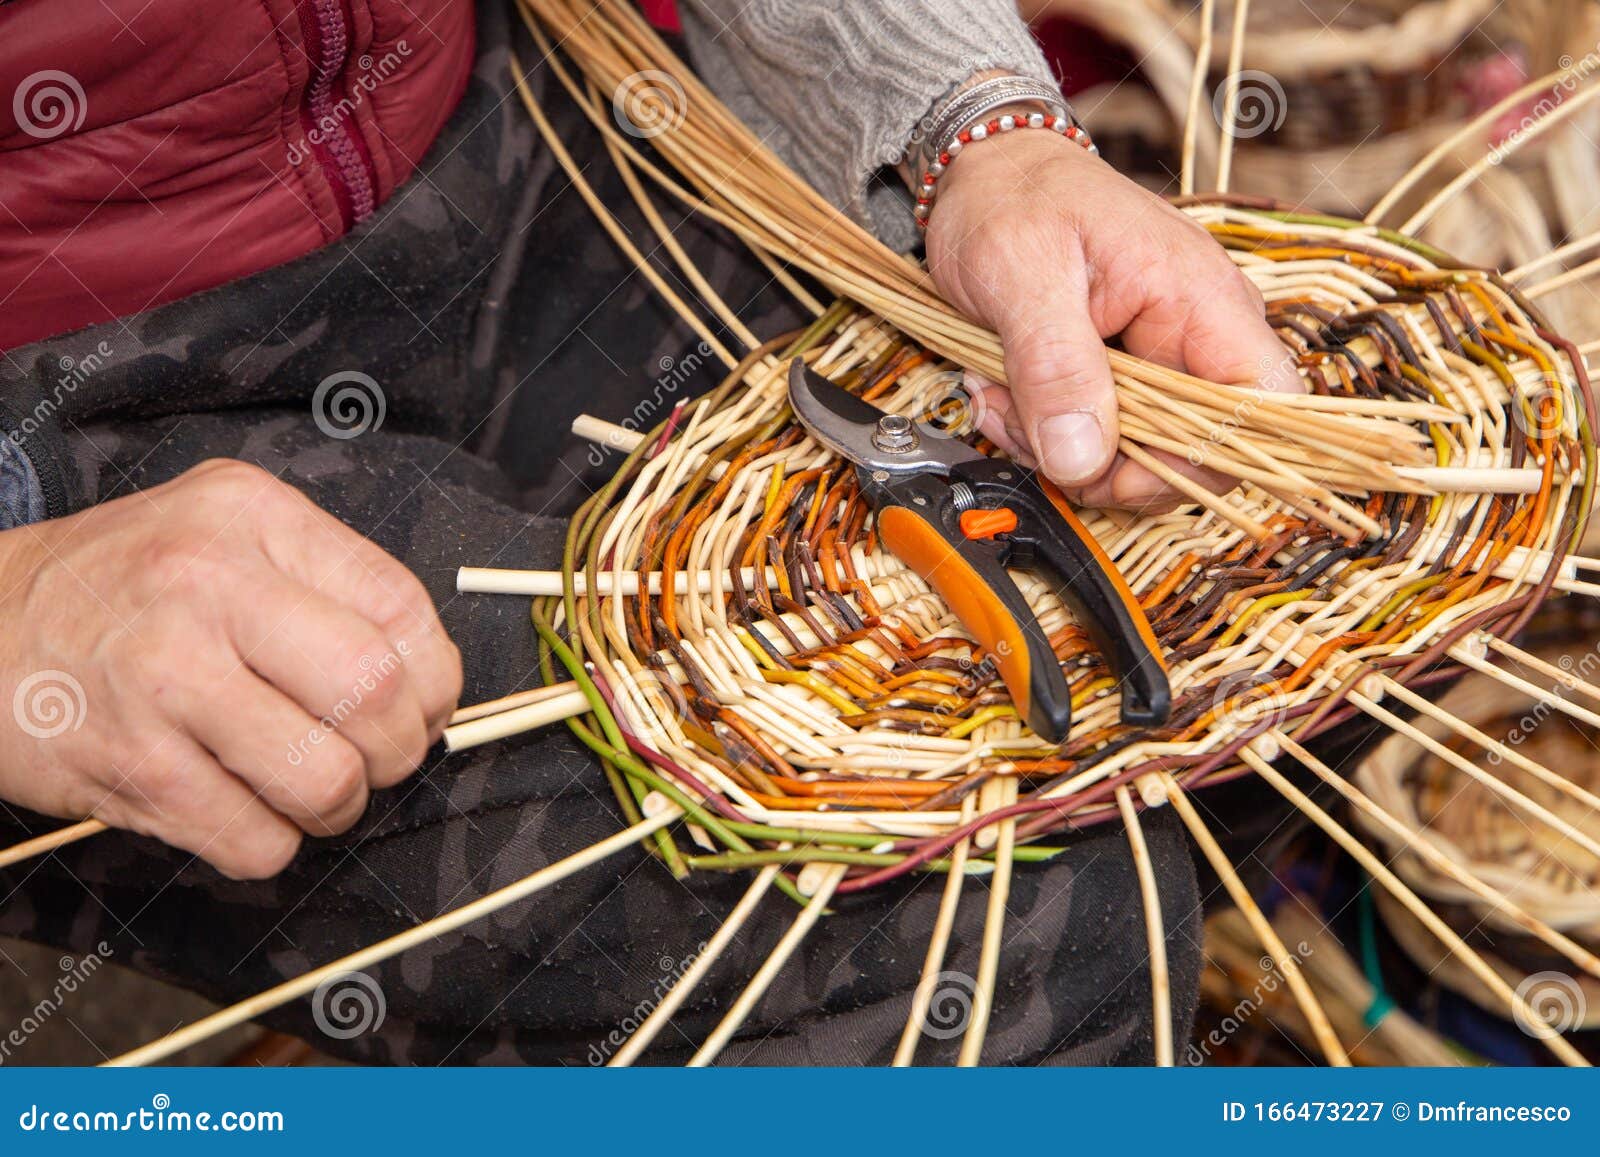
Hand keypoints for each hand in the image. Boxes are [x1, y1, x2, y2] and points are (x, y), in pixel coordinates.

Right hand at [0, 459, 462, 877]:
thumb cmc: (123, 585)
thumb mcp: (225, 530)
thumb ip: (325, 581)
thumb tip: (428, 676)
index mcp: (250, 517)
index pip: (400, 607)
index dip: (435, 678)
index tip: (420, 705)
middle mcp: (206, 585)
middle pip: (376, 693)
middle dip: (399, 749)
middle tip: (374, 757)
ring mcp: (162, 678)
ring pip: (326, 779)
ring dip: (337, 805)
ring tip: (310, 787)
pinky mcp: (128, 766)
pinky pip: (255, 840)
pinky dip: (269, 842)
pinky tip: (242, 806)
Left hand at [924, 124, 1301, 508]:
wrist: (988, 171)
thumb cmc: (1015, 198)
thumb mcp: (1024, 275)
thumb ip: (1054, 367)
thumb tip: (1083, 458)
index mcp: (1200, 299)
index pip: (1264, 405)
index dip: (1208, 457)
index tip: (1121, 464)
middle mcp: (1197, 333)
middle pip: (1192, 451)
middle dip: (1101, 461)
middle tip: (1025, 424)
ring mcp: (1159, 357)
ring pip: (1135, 455)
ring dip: (1057, 446)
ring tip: (1002, 395)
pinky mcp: (1120, 374)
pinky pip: (1098, 437)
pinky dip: (1044, 433)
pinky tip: (1005, 394)